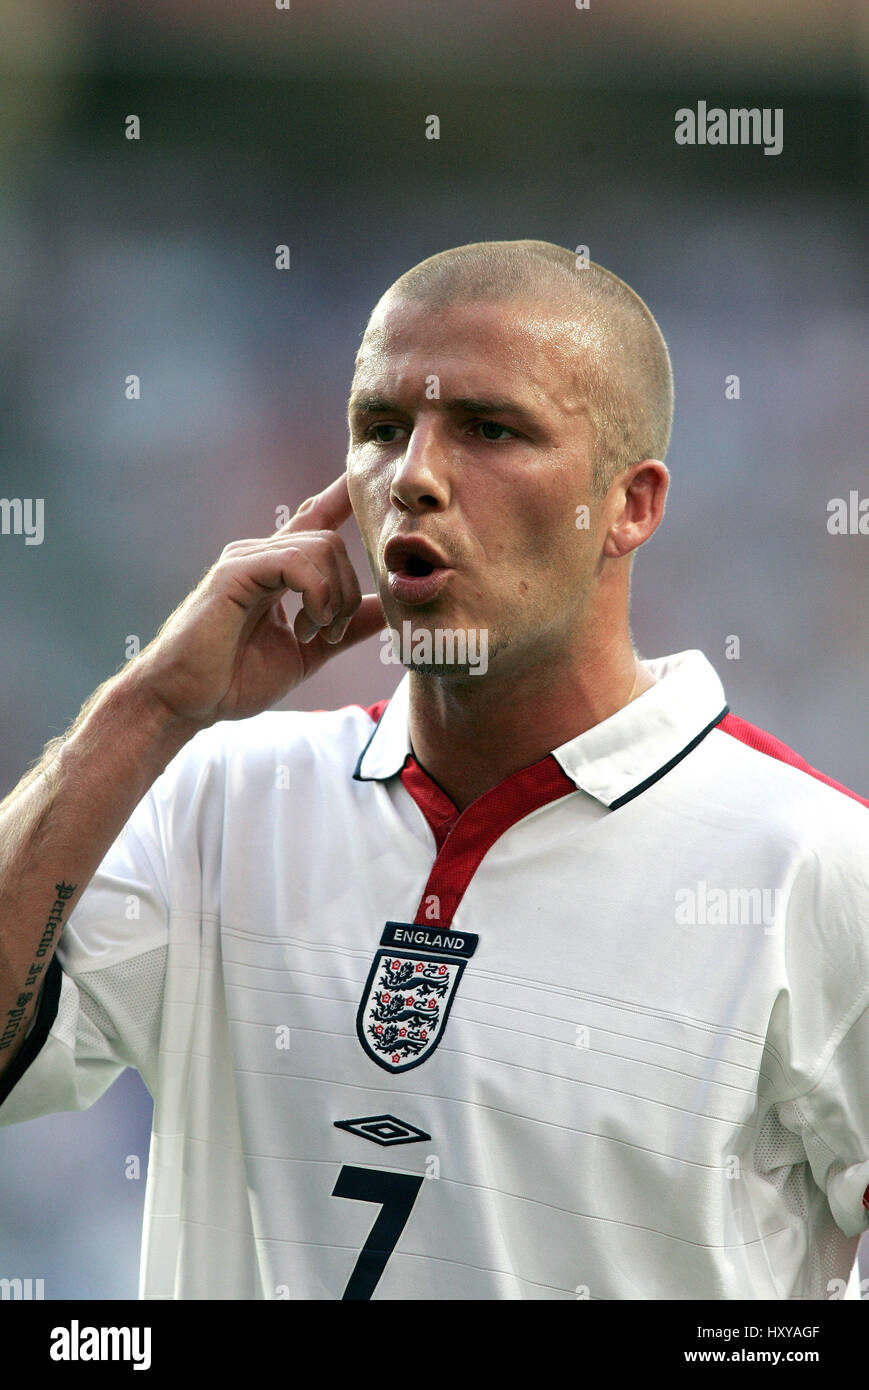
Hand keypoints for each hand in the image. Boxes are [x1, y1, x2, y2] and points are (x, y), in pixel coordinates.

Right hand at [132, 473, 383, 723]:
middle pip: (331, 541)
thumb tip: (388, 610)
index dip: (339, 499)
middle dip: (349, 591)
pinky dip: (317, 594)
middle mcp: (261, 556)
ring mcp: (246, 559)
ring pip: (320, 547)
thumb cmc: (235, 679)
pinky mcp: (235, 572)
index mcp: (275, 570)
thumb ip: (346, 627)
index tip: (363, 481)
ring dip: (334, 598)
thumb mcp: (307, 652)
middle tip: (332, 633)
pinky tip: (309, 625)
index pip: (314, 522)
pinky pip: (295, 561)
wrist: (186, 702)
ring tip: (316, 633)